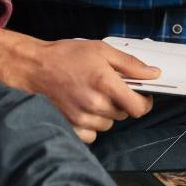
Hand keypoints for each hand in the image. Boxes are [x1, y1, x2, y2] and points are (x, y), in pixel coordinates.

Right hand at [0, 34, 158, 142]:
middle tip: (106, 87)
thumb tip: (153, 73)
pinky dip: (91, 125)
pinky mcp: (70, 128)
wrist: (33, 68)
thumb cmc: (65, 57)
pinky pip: (92, 135)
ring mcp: (81, 118)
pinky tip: (82, 108)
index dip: (144, 102)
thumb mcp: (101, 50)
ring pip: (108, 124)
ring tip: (90, 95)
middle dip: (120, 102)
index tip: (142, 97)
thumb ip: (130, 64)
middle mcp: (94, 103)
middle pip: (123, 114)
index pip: (138, 107)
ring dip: (105, 113)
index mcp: (105, 82)